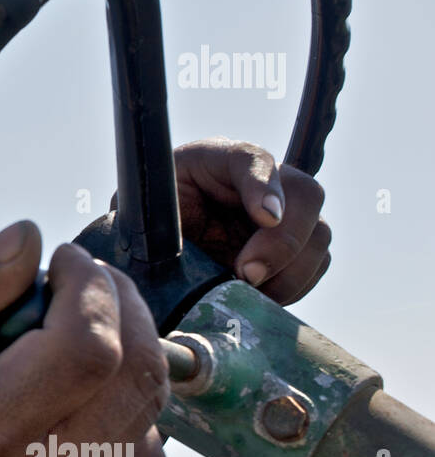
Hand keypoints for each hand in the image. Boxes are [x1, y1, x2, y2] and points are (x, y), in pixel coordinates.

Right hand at [0, 220, 171, 456]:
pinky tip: (72, 404)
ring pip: (151, 413)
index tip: (62, 262)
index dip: (90, 288)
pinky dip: (126, 418)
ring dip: (123, 359)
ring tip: (61, 347)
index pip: (87, 349)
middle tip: (73, 285)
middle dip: (119, 307)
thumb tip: (29, 236)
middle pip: (135, 374)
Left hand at [113, 137, 331, 304]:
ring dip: (289, 272)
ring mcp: (284, 214)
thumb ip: (153, 221)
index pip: (253, 159)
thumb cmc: (146, 220)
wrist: (158, 246)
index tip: (265, 216)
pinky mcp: (292, 249)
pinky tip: (258, 297)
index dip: (265, 185)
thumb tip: (172, 248)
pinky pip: (314, 267)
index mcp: (217, 160)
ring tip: (247, 291)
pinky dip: (292, 287)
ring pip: (318, 235)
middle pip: (305, 195)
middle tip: (246, 274)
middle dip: (283, 241)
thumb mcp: (140, 213)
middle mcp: (261, 180)